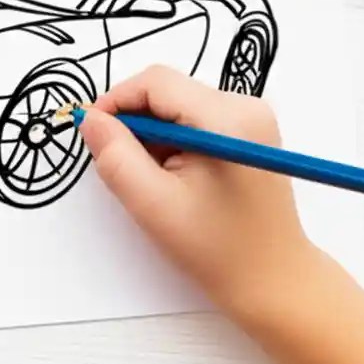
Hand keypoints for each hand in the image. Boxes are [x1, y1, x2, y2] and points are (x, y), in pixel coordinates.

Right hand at [77, 66, 316, 315]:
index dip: (116, 101)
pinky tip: (174, 177)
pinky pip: (196, 119)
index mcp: (226, 119)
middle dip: (135, 122)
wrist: (273, 280)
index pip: (156, 82)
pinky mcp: (250, 134)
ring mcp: (252, 119)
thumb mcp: (153, 204)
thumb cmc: (216, 248)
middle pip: (169, 91)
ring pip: (179, 105)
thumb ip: (115, 156)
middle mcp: (246, 107)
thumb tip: (90, 119)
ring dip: (154, 134)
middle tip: (120, 165)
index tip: (92, 132)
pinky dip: (174, 141)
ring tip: (152, 179)